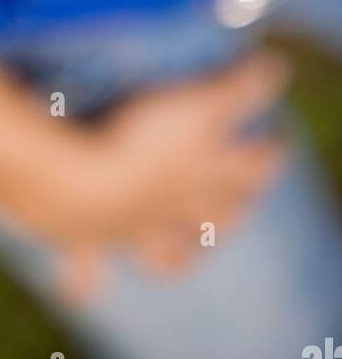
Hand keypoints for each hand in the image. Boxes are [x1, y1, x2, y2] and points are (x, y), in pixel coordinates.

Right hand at [31, 50, 289, 300]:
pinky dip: (84, 281)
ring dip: (177, 254)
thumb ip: (239, 88)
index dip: (270, 152)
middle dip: (229, 214)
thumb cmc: (141, 142)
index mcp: (203, 173)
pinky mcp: (88, 238)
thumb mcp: (198, 105)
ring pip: (164, 252)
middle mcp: (174, 207)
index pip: (252, 164)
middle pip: (213, 217)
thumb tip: (277, 67)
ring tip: (185, 255)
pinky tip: (83, 291)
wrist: (78, 187)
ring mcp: (133, 227)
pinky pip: (85, 268)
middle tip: (239, 205)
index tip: (279, 139)